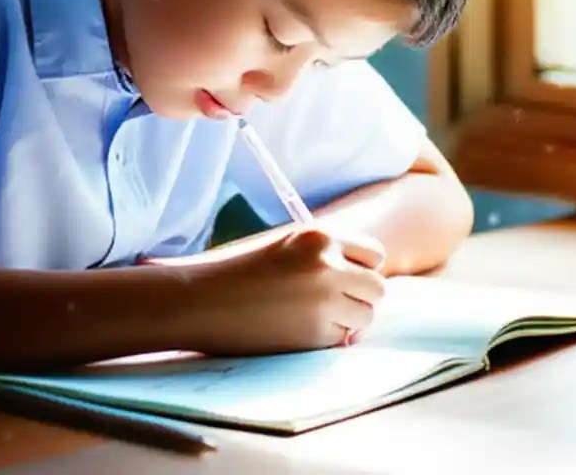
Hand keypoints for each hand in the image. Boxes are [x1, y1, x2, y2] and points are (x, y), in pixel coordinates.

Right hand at [166, 228, 386, 354]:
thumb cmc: (237, 272)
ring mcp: (324, 301)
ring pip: (365, 317)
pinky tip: (295, 330)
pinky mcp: (314, 333)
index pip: (373, 254)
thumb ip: (324, 256)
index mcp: (319, 236)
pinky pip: (341, 339)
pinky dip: (327, 339)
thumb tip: (364, 281)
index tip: (345, 279)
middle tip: (333, 304)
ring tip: (310, 317)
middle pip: (377, 289)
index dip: (361, 269)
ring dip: (347, 321)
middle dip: (360, 298)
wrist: (198, 300)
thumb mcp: (285, 247)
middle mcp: (328, 266)